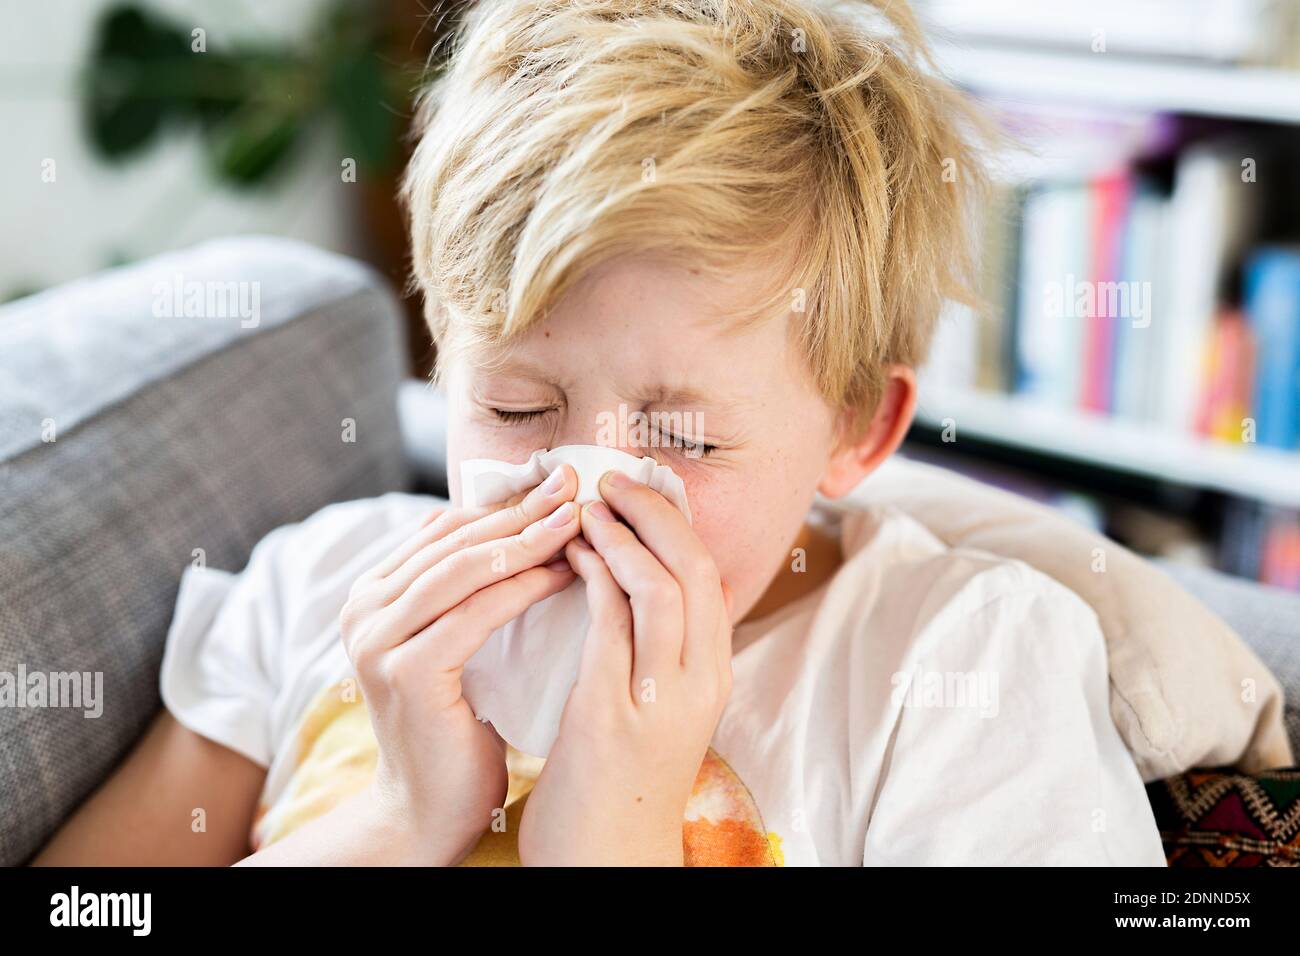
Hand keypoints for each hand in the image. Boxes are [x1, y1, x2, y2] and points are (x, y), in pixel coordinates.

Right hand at [338, 465, 581, 864]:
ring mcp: (376, 641)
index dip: (504, 502)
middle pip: (454, 541)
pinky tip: (563, 573)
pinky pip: (474, 614)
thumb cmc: (456, 723)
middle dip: (520, 509)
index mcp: (372, 595)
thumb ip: (468, 589)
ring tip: (577, 520)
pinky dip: (522, 588)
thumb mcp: (455, 641)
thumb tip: (526, 520)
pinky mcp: (406, 673)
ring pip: (463, 570)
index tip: (561, 484)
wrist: (428, 808)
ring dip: (526, 539)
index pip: (445, 529)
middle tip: (574, 486)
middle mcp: (362, 610)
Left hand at [518, 469, 733, 865]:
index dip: (676, 522)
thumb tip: (671, 587)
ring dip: (622, 535)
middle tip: (612, 479)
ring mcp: (661, 698)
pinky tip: (566, 556)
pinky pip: (610, 622)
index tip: (640, 489)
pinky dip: (591, 576)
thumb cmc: (619, 780)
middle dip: (655, 511)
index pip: (709, 575)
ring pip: (659, 586)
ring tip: (586, 507)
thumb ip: (666, 650)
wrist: (605, 859)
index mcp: (711, 676)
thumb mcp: (659, 708)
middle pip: (695, 567)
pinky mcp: (614, 714)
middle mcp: (699, 682)